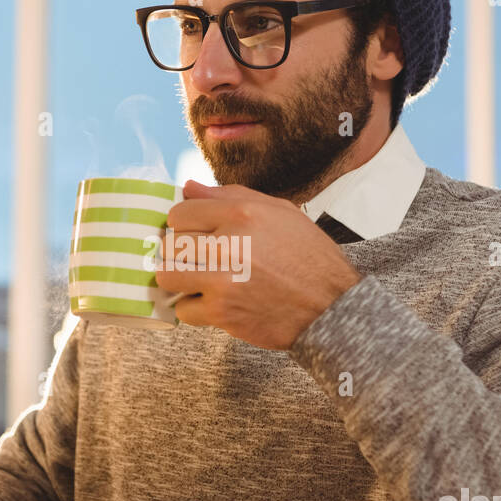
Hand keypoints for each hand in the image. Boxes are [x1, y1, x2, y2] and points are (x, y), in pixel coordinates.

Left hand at [154, 180, 361, 349]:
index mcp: (241, 213)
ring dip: (180, 279)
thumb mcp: (279, 212)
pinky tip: (214, 303)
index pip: (179, 213)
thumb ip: (230, 195)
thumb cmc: (308, 257)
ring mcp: (222, 280)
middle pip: (169, 244)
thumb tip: (188, 187)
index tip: (197, 235)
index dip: (185, 225)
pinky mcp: (222, 313)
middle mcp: (229, 244)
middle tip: (198, 259)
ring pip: (167, 276)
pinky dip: (196, 309)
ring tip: (199, 280)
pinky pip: (184, 310)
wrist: (332, 307)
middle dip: (180, 252)